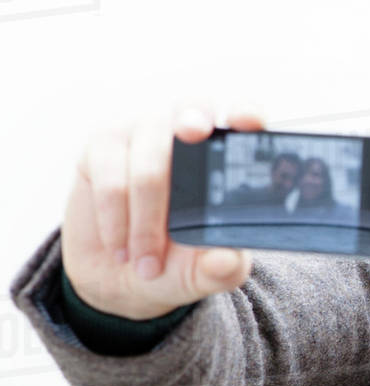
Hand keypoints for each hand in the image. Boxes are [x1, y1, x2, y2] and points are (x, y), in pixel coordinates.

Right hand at [60, 107, 259, 319]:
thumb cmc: (177, 264)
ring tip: (148, 263)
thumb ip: (223, 269)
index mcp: (226, 155)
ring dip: (148, 219)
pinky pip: (111, 176)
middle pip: (194, 108)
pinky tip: (122, 247)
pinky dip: (117, 218)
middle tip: (195, 134)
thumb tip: (227, 259)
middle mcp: (187, 131)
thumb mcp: (206, 275)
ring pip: (150, 162)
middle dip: (194, 121)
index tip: (248, 122)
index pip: (245, 117)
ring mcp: (144, 132)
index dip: (247, 112)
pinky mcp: (103, 144)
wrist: (121, 277)